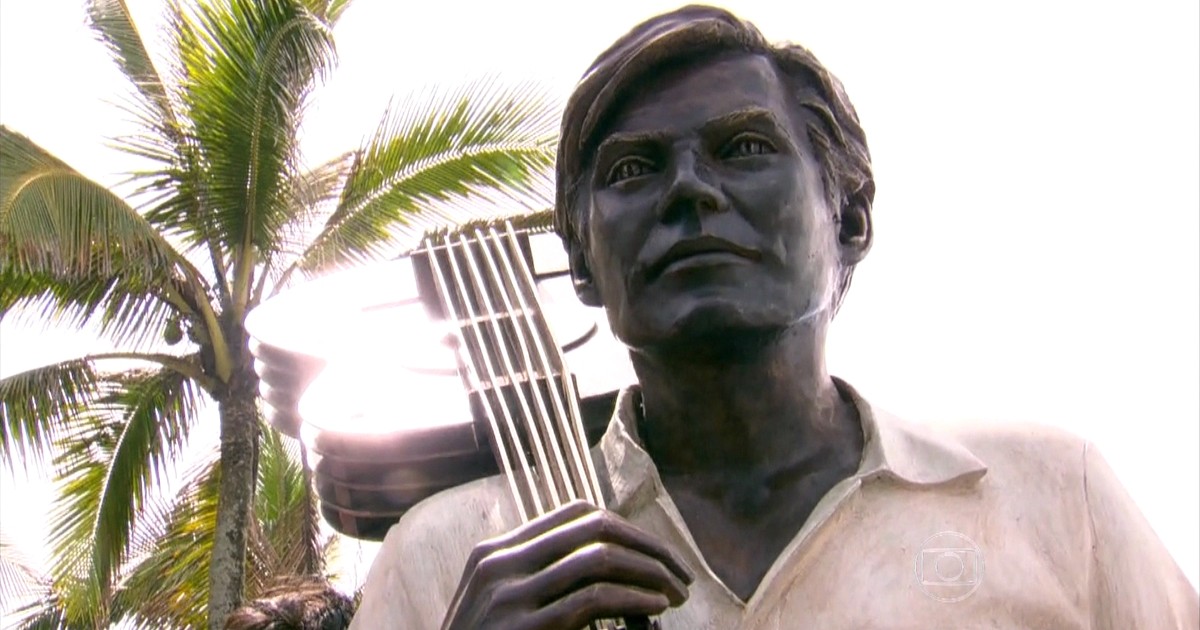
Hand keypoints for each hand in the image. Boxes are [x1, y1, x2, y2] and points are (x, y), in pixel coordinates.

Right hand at [440, 500, 693, 629]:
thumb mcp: (499, 609)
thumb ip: (537, 581)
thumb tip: (603, 562)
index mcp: (493, 553)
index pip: (574, 513)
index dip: (626, 527)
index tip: (657, 553)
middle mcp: (499, 565)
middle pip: (594, 527)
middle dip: (647, 546)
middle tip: (680, 574)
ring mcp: (507, 597)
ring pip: (599, 558)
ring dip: (650, 573)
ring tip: (676, 593)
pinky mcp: (523, 629)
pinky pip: (593, 598)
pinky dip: (634, 598)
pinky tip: (655, 608)